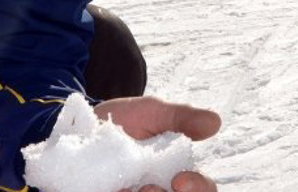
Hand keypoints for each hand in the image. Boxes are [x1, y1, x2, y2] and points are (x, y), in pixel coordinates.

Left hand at [94, 96, 220, 191]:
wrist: (82, 127)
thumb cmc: (124, 120)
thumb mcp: (151, 112)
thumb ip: (181, 118)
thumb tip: (215, 122)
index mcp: (178, 173)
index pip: (203, 189)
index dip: (199, 188)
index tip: (180, 180)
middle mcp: (162, 190)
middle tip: (150, 189)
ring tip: (125, 189)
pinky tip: (112, 189)